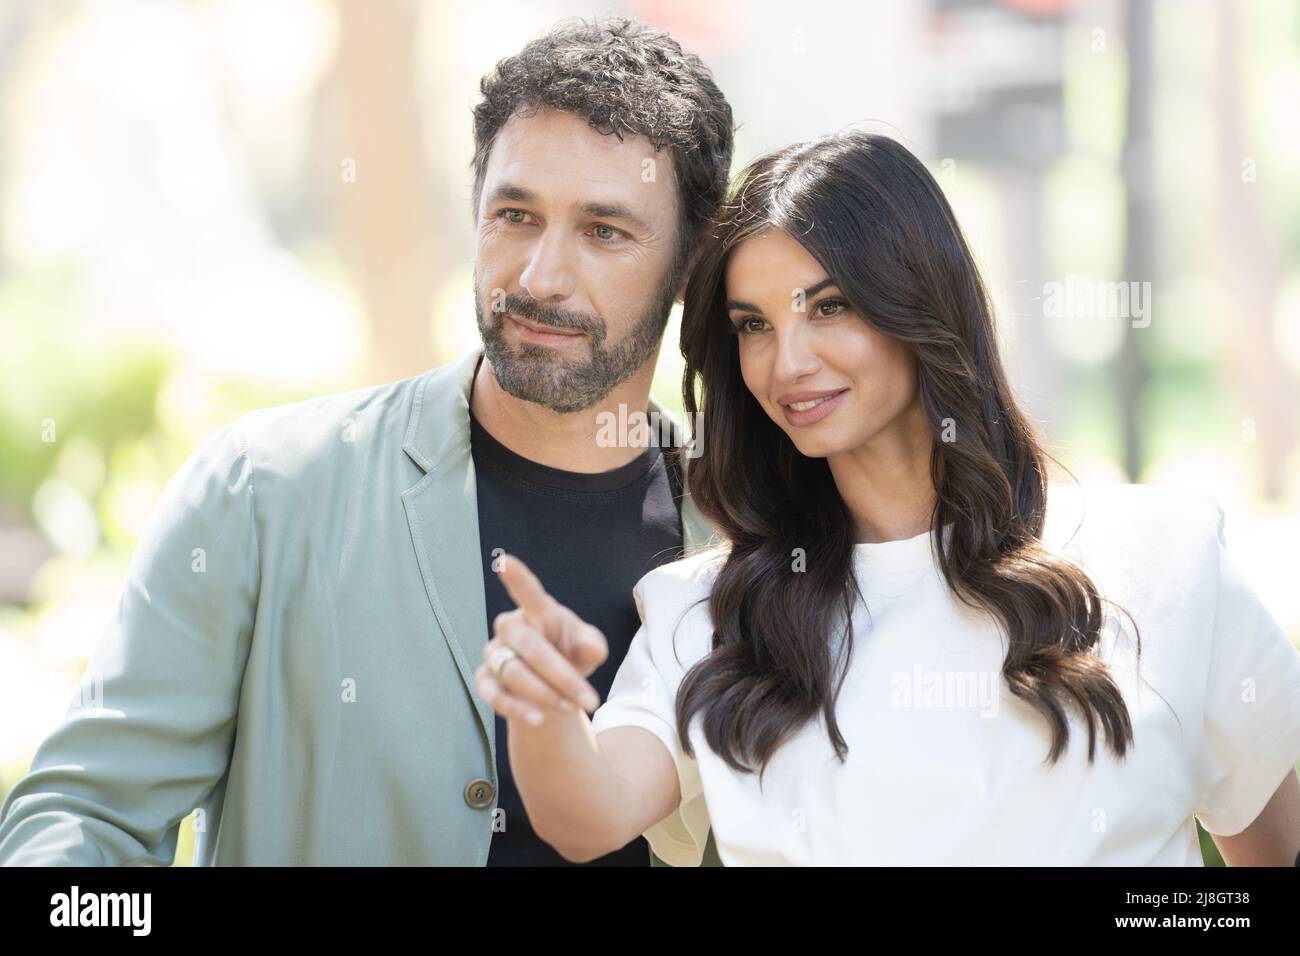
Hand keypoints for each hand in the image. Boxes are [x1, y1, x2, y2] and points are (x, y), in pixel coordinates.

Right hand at [475, 553, 608, 726]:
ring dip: (546, 694)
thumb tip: (589, 649)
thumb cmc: (572, 657)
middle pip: (530, 647)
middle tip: (590, 700)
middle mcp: (511, 628)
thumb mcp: (590, 649)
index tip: (505, 561)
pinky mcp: (484, 680)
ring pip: (513, 673)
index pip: (529, 593)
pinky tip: (539, 720)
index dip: (517, 578)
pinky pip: (495, 695)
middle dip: (562, 675)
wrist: (554, 691)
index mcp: (538, 612)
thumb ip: (592, 645)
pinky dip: (518, 709)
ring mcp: (494, 653)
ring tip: (571, 708)